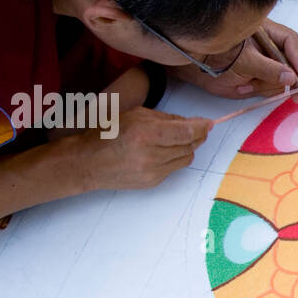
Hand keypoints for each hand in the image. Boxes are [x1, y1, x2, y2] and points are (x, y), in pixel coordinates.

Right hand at [72, 106, 212, 190]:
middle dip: (197, 137)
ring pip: (185, 158)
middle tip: (200, 129)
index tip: (208, 123)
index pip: (186, 133)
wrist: (88, 163)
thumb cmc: (108, 135)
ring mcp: (153, 171)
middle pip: (189, 146)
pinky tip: (165, 151)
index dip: (201, 128)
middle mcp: (151, 155)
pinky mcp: (153, 182)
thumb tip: (191, 122)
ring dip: (187, 147)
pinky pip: (174, 168)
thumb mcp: (135, 116)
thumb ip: (165, 118)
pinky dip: (174, 158)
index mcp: (146, 134)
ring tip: (180, 139)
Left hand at [171, 19, 297, 99]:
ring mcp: (261, 60)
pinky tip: (243, 87)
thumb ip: (268, 68)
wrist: (190, 61)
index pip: (290, 42)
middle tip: (288, 94)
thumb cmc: (214, 53)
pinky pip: (267, 85)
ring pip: (278, 77)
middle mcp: (266, 45)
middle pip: (288, 62)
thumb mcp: (243, 60)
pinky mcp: (255, 74)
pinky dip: (258, 90)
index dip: (297, 59)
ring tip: (245, 86)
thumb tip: (291, 77)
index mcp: (265, 31)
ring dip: (265, 86)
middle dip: (282, 78)